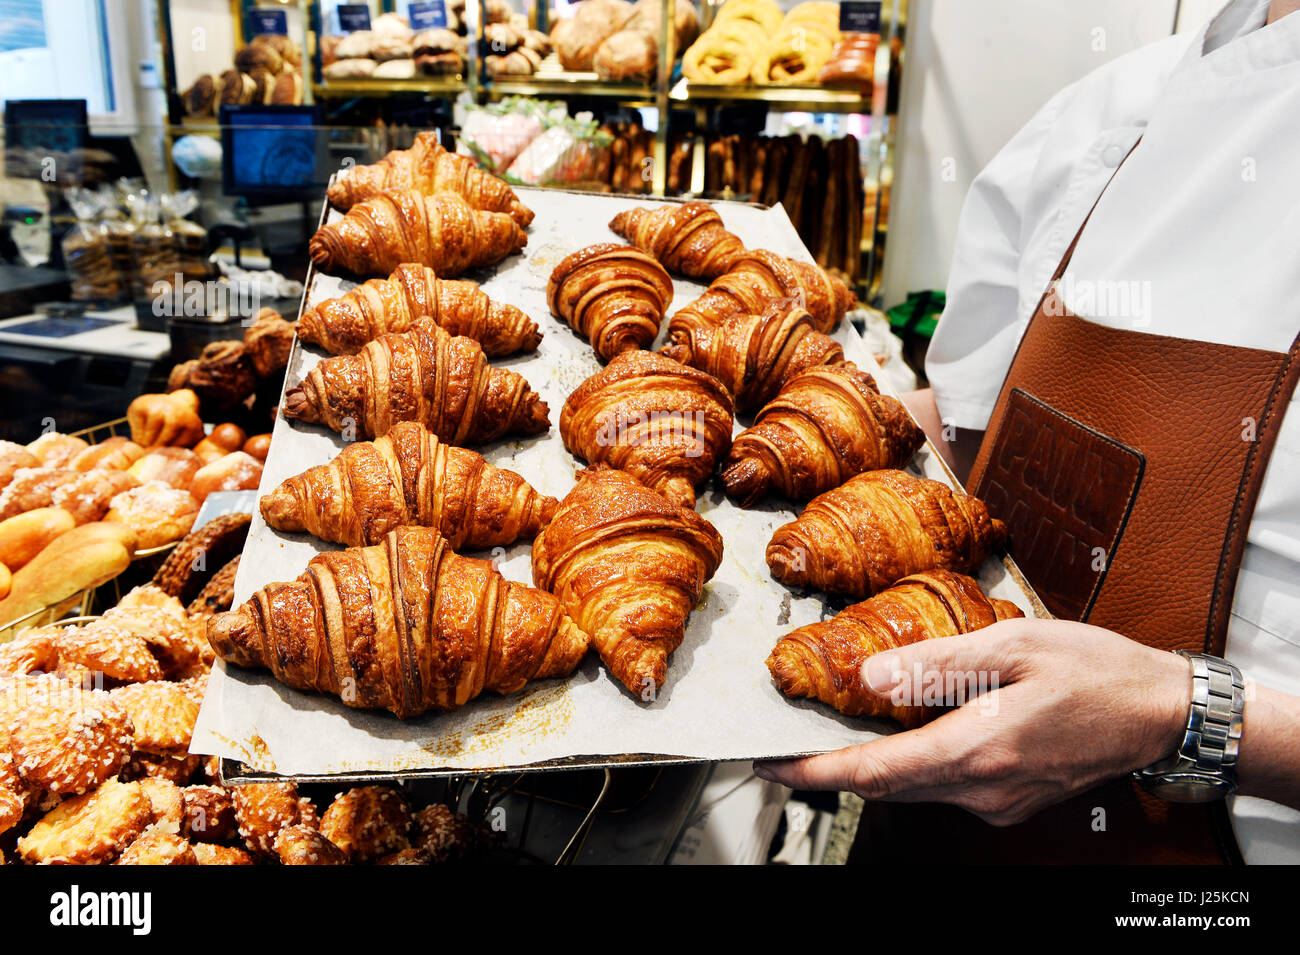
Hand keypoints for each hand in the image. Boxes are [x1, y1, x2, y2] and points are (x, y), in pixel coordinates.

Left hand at [754, 618, 1191, 825]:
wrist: (1159, 712)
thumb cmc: (1095, 671)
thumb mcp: (1014, 647)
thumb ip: (938, 663)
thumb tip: (872, 675)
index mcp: (978, 749)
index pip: (875, 772)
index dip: (817, 771)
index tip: (774, 764)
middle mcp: (983, 788)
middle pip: (886, 786)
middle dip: (833, 769)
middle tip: (790, 746)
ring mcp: (998, 801)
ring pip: (913, 788)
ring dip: (870, 766)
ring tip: (833, 736)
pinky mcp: (1009, 799)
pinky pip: (943, 787)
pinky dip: (910, 765)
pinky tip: (902, 735)